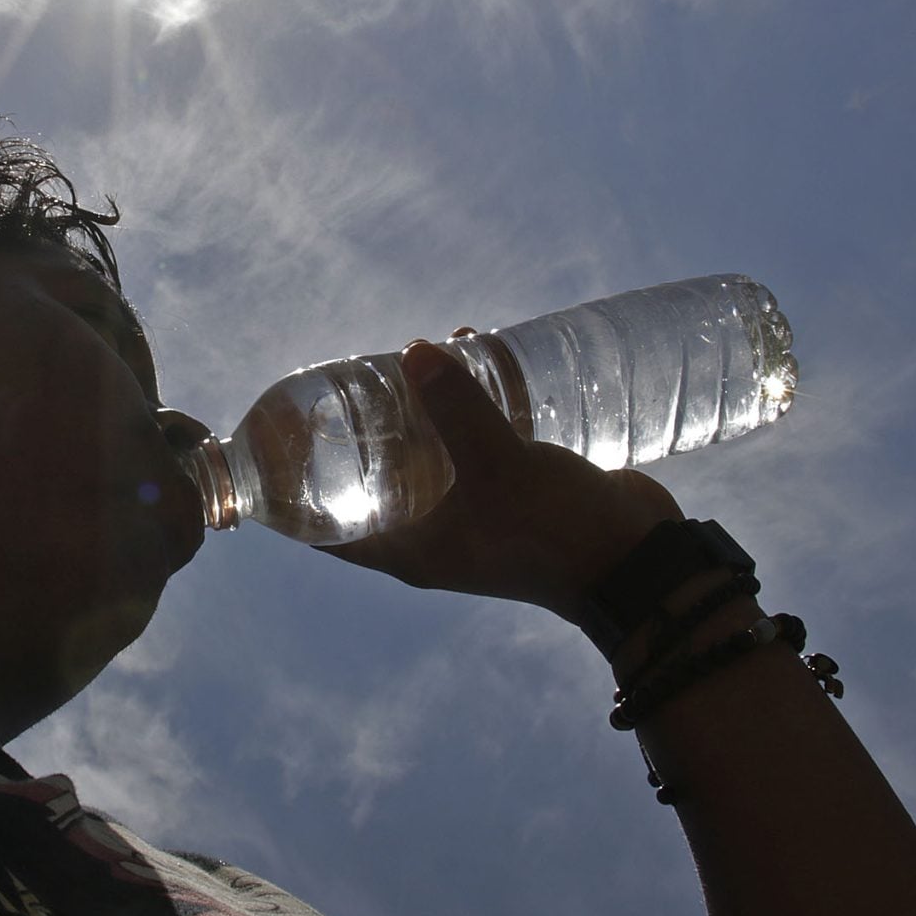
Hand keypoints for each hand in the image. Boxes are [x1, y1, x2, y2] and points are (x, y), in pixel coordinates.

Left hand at [313, 337, 684, 630]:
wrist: (641, 564)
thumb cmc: (558, 532)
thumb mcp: (499, 466)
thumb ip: (457, 409)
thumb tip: (413, 350)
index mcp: (409, 549)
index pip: (324, 529)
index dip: (290, 492)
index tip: (274, 440)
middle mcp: (433, 533)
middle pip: (373, 476)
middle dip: (363, 425)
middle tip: (350, 374)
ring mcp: (474, 512)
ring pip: (427, 451)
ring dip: (421, 405)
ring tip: (416, 352)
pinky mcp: (514, 489)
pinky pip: (474, 440)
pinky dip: (469, 403)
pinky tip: (475, 351)